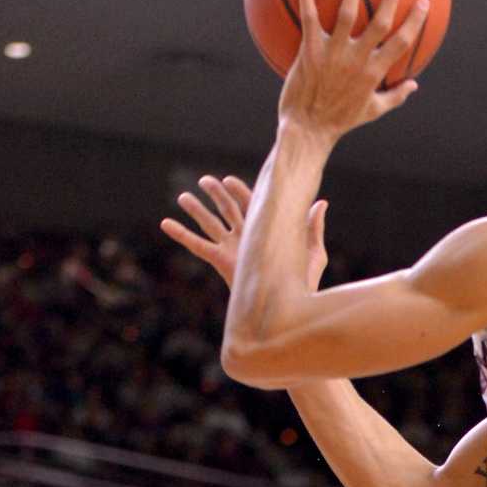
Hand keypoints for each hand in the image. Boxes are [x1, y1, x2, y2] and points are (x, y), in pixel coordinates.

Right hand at [161, 173, 327, 293]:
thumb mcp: (312, 251)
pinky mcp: (220, 261)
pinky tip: (165, 223)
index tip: (229, 181)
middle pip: (226, 209)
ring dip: (195, 209)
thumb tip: (321, 203)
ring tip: (182, 196)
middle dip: (215, 195)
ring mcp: (231, 249)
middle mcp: (245, 238)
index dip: (240, 191)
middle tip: (203, 180)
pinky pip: (196, 245)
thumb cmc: (305, 283)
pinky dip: (180, 234)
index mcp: (265, 232)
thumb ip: (312, 226)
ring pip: (210, 223)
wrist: (289, 306)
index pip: (250, 204)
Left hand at [278, 0, 427, 141]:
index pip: (401, 42)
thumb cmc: (340, 120)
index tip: (424, 1)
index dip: (415, 21)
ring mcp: (333, 54)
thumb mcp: (372, 111)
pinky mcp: (309, 51)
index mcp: (374, 73)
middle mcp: (357, 60)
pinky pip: (309, 17)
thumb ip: (395, 96)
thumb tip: (415, 85)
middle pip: (380, 23)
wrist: (308, 129)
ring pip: (346, 14)